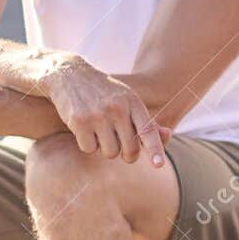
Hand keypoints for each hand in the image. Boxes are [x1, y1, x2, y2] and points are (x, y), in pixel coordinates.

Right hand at [42, 57, 163, 166]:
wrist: (69, 75)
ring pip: (110, 152)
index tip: (158, 165)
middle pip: (130, 149)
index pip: (148, 130)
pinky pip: (89, 149)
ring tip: (101, 131)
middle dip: (127, 154)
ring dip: (105, 148)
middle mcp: (117, 109)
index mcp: (133, 102)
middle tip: (121, 147)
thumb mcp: (128, 100)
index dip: (155, 149)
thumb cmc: (105, 93)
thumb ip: (146, 120)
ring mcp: (98, 115)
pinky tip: (85, 129)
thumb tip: (168, 135)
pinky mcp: (79, 121)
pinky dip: (88, 144)